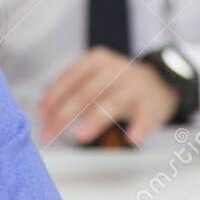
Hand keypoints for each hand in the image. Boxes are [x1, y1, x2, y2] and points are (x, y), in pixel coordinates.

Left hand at [37, 47, 178, 144]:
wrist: (159, 83)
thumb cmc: (117, 84)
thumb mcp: (94, 77)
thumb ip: (71, 91)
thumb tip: (43, 114)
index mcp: (97, 60)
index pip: (70, 77)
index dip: (53, 96)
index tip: (41, 115)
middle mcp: (115, 70)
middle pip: (86, 93)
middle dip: (63, 115)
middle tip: (48, 134)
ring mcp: (134, 88)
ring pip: (111, 104)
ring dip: (94, 121)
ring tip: (79, 137)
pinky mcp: (151, 106)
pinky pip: (144, 118)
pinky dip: (138, 128)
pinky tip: (130, 138)